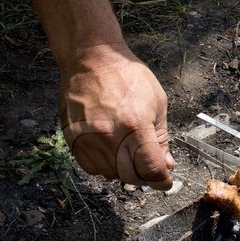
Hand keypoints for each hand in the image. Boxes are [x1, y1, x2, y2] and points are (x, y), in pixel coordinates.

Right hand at [59, 44, 174, 189]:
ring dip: (125, 172)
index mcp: (135, 127)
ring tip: (130, 155)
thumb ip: (161, 138)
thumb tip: (166, 166)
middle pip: (131, 178)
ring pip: (111, 175)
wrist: (91, 58)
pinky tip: (112, 151)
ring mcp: (88, 140)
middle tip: (150, 170)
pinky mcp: (73, 139)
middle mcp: (110, 137)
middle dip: (145, 179)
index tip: (166, 182)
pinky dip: (105, 166)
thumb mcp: (157, 103)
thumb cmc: (127, 76)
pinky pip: (91, 167)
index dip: (162, 181)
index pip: (151, 170)